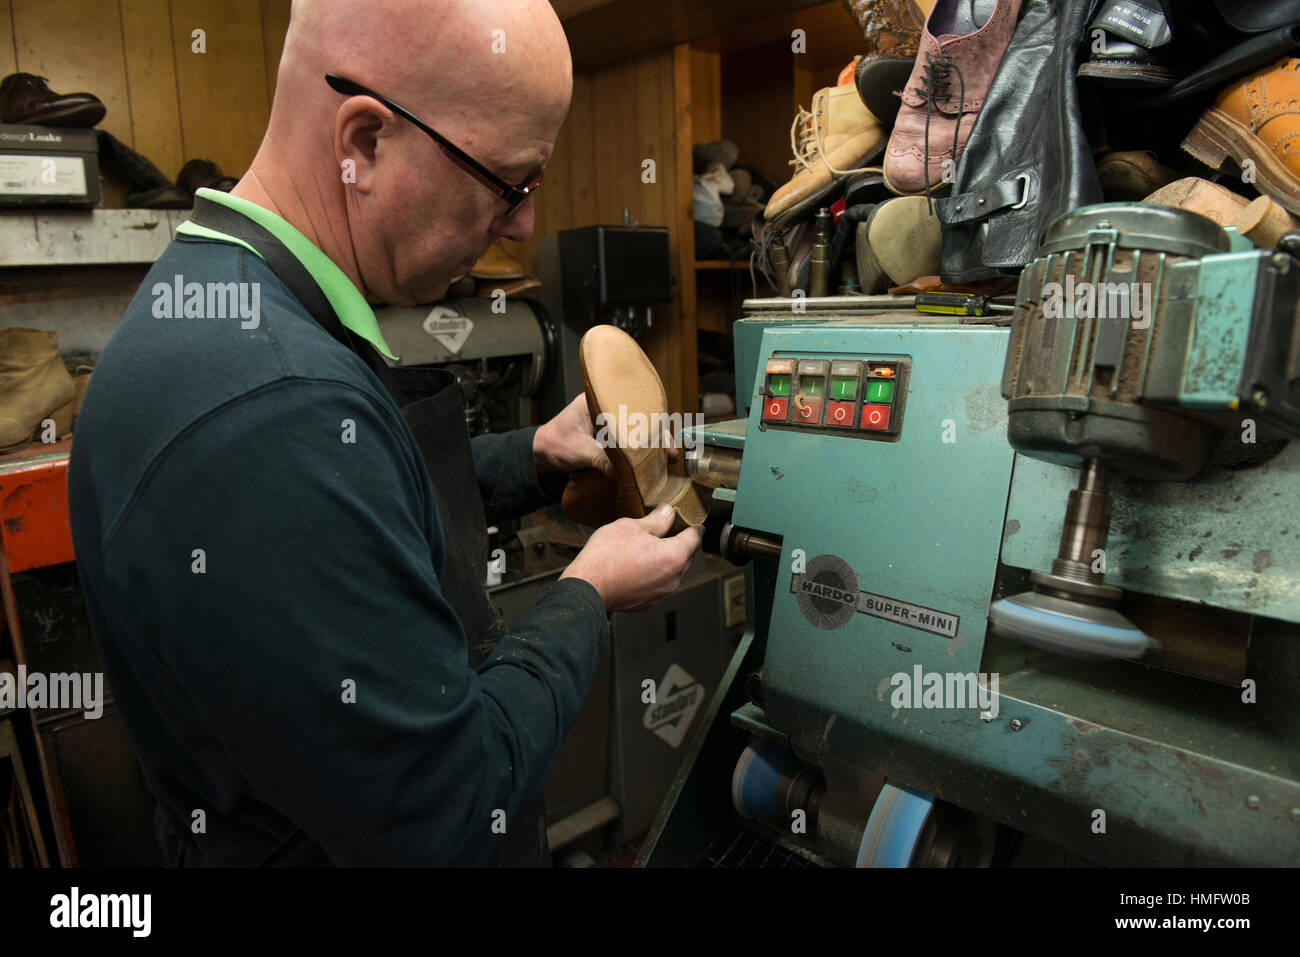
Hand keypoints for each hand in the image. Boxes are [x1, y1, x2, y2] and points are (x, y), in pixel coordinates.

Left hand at [534, 394, 681, 477]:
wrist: (538, 456)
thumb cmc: (553, 444)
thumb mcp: (579, 451)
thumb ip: (602, 460)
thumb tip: (626, 474)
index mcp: (599, 400)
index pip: (632, 404)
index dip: (651, 419)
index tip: (663, 435)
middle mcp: (607, 409)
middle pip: (640, 418)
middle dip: (657, 435)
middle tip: (670, 452)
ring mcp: (609, 425)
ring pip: (636, 432)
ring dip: (651, 445)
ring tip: (666, 459)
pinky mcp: (608, 440)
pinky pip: (629, 443)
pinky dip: (640, 452)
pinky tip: (652, 462)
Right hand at [559, 505, 702, 611]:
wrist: (587, 588)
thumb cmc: (607, 557)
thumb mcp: (631, 527)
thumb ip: (656, 520)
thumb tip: (668, 512)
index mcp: (674, 556)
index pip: (695, 538)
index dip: (695, 527)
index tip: (695, 524)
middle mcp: (673, 578)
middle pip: (685, 556)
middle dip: (680, 543)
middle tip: (669, 531)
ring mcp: (661, 593)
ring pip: (671, 572)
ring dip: (665, 560)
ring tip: (648, 548)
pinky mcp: (648, 602)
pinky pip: (657, 584)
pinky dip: (653, 574)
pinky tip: (637, 565)